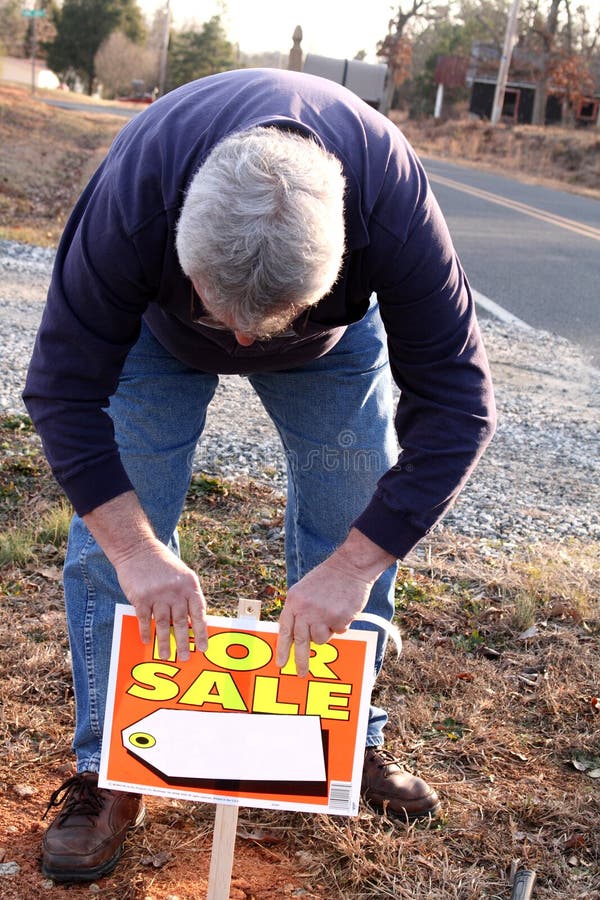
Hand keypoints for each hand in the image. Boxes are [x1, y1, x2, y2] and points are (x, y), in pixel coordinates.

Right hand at [83, 491, 206, 661]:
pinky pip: (145, 619)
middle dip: (183, 642)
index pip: (199, 612)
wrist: (138, 549)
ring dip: (165, 642)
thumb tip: (193, 623)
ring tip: (166, 656)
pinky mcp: (141, 597)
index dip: (201, 631)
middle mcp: (175, 590)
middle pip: (181, 621)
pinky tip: (146, 641)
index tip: (203, 647)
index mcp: (190, 585)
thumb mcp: (182, 576)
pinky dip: (146, 631)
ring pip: (164, 623)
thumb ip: (187, 596)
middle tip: (185, 658)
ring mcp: (158, 594)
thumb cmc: (163, 565)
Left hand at [275, 528, 395, 676]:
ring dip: (326, 632)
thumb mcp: (305, 590)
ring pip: (320, 639)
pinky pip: (338, 632)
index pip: (284, 630)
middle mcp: (305, 609)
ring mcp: (321, 614)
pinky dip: (341, 624)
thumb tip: (298, 635)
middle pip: (300, 641)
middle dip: (301, 660)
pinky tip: (343, 609)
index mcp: (294, 601)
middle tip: (301, 673)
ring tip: (332, 614)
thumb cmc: (328, 578)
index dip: (282, 649)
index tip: (280, 664)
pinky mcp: (338, 618)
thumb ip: (300, 610)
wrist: (350, 566)